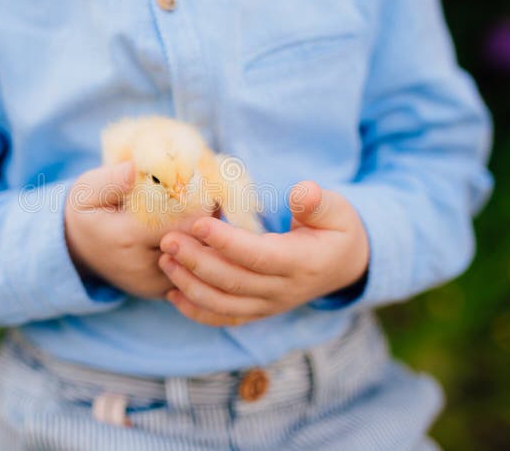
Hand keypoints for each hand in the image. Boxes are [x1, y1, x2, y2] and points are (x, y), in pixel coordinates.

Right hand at [64, 162, 203, 298]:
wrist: (75, 252)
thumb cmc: (87, 214)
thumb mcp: (87, 190)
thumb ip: (111, 179)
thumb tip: (137, 169)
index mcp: (127, 237)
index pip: (182, 220)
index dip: (201, 202)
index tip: (206, 183)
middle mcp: (143, 267)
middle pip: (197, 243)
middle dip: (210, 220)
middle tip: (216, 196)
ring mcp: (154, 285)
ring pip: (199, 262)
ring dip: (209, 240)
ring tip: (210, 214)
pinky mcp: (160, 293)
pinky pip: (193, 275)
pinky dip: (200, 256)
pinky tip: (200, 237)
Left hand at [158, 181, 368, 325]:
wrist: (345, 266)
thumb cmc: (336, 230)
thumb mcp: (337, 210)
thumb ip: (317, 203)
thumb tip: (302, 191)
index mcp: (301, 263)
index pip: (258, 256)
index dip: (227, 242)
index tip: (198, 223)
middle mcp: (283, 291)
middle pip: (234, 282)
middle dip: (197, 261)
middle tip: (169, 239)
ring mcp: (269, 305)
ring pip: (224, 305)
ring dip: (190, 286)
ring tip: (165, 261)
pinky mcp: (258, 311)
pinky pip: (224, 318)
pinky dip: (196, 311)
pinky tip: (171, 293)